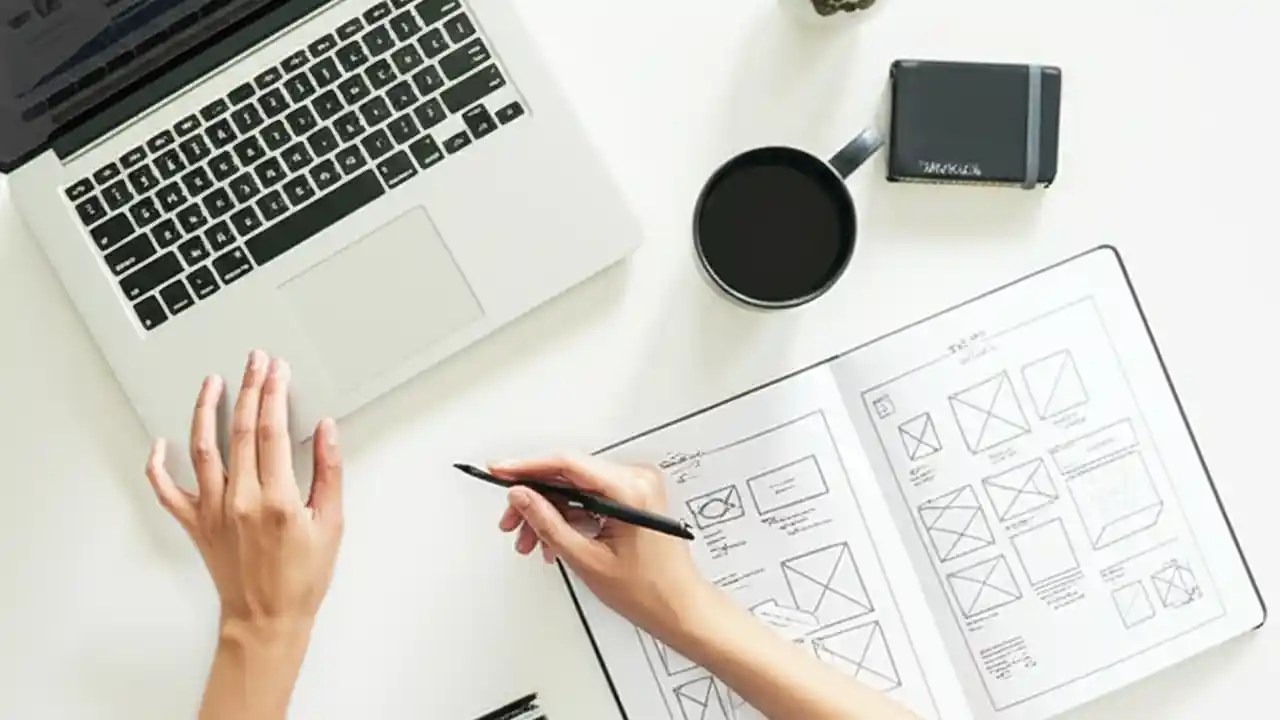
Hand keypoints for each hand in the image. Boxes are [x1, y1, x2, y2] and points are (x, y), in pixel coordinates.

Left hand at [145, 350, 343, 635]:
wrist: (266, 619)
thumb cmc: (302, 579)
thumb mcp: (331, 523)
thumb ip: (329, 473)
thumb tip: (326, 431)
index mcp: (277, 499)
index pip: (272, 430)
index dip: (274, 393)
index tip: (277, 369)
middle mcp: (240, 500)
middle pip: (240, 430)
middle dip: (249, 388)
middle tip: (254, 361)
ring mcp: (213, 511)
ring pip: (202, 448)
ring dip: (206, 410)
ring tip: (212, 382)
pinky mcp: (196, 524)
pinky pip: (168, 491)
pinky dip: (159, 465)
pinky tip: (160, 443)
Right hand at [493, 455, 710, 640]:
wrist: (679, 607)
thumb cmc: (649, 590)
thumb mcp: (586, 559)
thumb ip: (549, 523)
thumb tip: (522, 496)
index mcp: (630, 489)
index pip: (567, 464)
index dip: (527, 468)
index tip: (500, 471)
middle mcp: (637, 480)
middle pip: (569, 476)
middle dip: (535, 500)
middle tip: (510, 522)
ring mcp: (637, 488)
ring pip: (576, 489)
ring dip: (549, 513)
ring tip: (532, 542)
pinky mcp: (634, 498)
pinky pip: (591, 497)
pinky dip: (569, 517)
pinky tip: (553, 540)